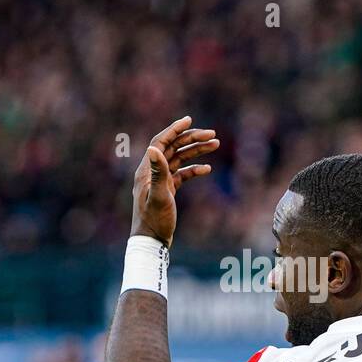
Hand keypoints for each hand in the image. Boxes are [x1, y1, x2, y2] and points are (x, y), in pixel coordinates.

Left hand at [130, 116, 219, 246]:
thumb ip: (158, 172)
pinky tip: (207, 169)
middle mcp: (152, 172)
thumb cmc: (154, 221)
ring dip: (196, 151)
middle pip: (173, 148)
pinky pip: (182, 174)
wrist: (152, 242)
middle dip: (192, 139)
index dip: (174, 129)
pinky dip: (194, 170)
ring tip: (215, 145)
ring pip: (180, 159)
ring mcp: (160, 181)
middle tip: (213, 134)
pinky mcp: (168, 190)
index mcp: (146, 170)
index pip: (161, 142)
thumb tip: (153, 148)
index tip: (190, 119)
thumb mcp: (159, 195)